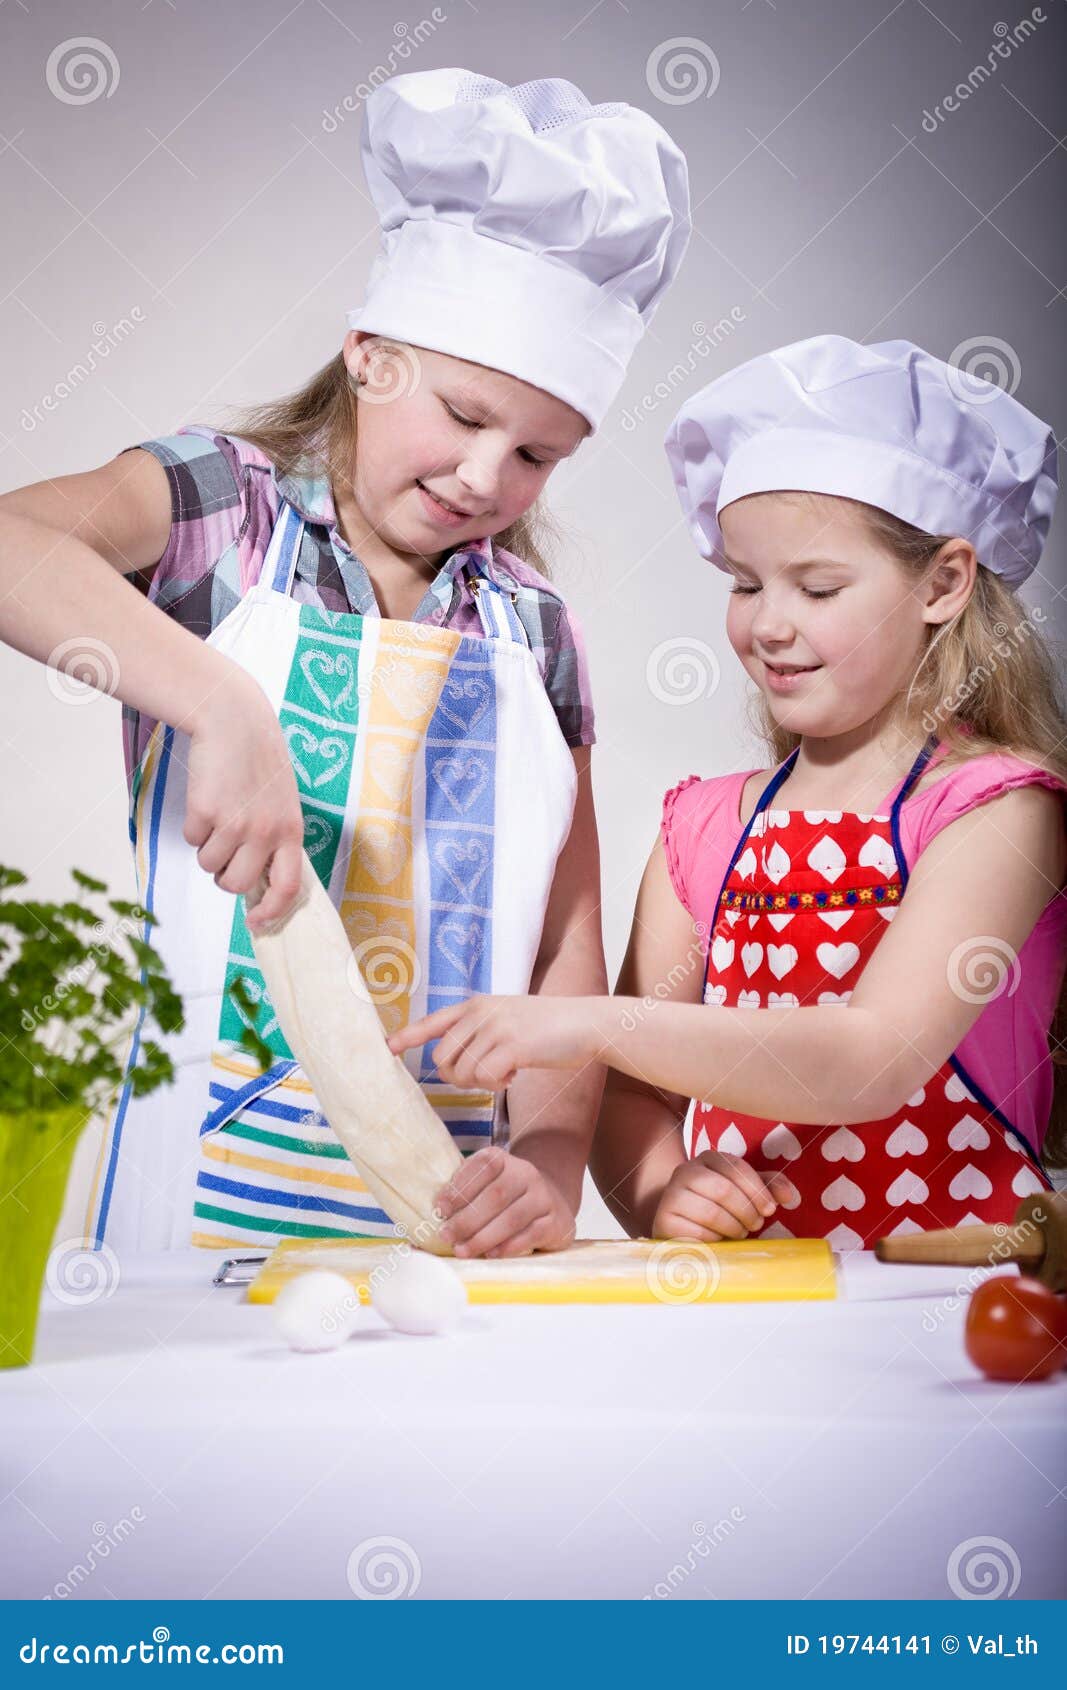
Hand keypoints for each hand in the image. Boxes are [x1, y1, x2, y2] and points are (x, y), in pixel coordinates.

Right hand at [183, 670, 304, 931]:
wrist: (235, 721)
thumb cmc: (259, 763)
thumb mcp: (281, 802)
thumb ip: (274, 838)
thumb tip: (257, 883)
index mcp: (291, 831)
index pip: (288, 887)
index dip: (271, 912)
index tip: (255, 922)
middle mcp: (266, 833)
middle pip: (236, 885)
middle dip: (224, 877)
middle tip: (223, 853)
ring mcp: (235, 824)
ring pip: (209, 866)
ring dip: (207, 849)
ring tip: (217, 816)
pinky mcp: (206, 813)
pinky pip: (191, 841)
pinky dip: (193, 828)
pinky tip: (206, 800)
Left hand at [387, 994, 603, 1088]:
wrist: (587, 1023)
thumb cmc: (550, 1027)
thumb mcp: (509, 1017)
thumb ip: (482, 1031)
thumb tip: (456, 1063)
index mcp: (477, 1005)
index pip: (433, 1022)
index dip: (408, 1036)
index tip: (387, 1047)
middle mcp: (481, 1013)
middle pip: (442, 1059)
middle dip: (457, 1078)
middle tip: (485, 1077)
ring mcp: (495, 1028)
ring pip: (461, 1072)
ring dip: (479, 1083)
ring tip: (505, 1072)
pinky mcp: (511, 1046)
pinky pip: (484, 1078)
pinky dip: (497, 1085)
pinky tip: (515, 1074)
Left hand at [433, 1146, 575, 1257]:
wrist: (552, 1198)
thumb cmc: (506, 1197)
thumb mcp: (485, 1186)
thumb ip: (461, 1198)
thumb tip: (429, 1224)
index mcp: (503, 1160)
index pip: (482, 1166)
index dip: (460, 1187)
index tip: (439, 1209)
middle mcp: (526, 1174)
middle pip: (496, 1195)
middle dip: (467, 1219)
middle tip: (446, 1236)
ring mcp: (543, 1197)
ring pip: (513, 1217)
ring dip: (484, 1237)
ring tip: (462, 1250)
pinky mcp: (556, 1221)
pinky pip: (533, 1234)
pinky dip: (509, 1246)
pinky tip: (491, 1254)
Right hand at [652, 1150, 799, 1241]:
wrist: (678, 1223)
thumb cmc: (718, 1206)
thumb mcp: (743, 1191)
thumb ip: (767, 1187)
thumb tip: (789, 1195)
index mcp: (708, 1158)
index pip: (736, 1167)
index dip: (757, 1189)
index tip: (771, 1209)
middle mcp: (685, 1171)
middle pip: (723, 1189)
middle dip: (746, 1211)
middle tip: (756, 1225)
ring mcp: (671, 1196)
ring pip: (711, 1212)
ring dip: (733, 1227)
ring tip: (740, 1233)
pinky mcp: (664, 1221)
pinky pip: (697, 1233)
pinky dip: (715, 1241)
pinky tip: (719, 1241)